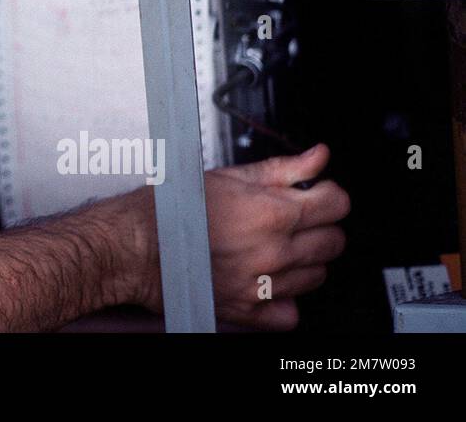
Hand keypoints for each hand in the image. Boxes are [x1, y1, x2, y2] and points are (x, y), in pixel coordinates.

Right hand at [127, 143, 349, 329]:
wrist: (136, 245)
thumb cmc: (172, 207)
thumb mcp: (228, 175)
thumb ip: (281, 168)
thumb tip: (317, 158)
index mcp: (271, 213)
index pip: (336, 204)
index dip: (327, 193)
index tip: (315, 193)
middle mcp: (274, 252)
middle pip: (333, 241)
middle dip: (320, 225)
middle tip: (293, 218)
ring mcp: (264, 285)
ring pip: (317, 276)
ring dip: (304, 260)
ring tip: (275, 247)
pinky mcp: (249, 311)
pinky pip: (291, 314)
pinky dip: (286, 299)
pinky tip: (269, 280)